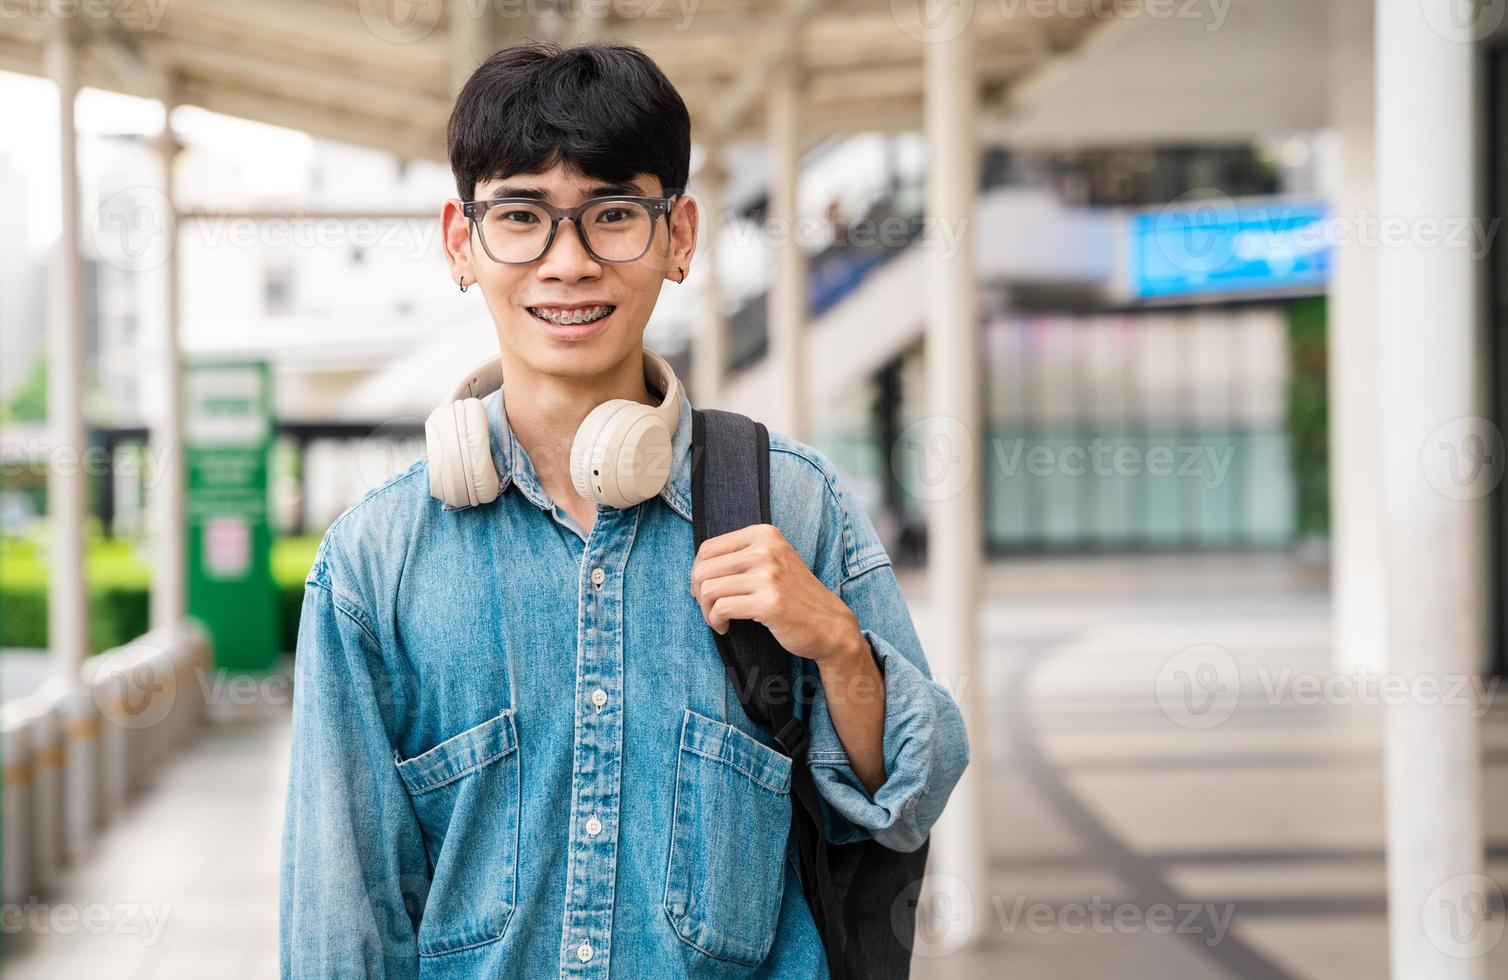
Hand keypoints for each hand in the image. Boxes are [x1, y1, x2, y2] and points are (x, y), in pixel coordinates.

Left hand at [690, 523, 866, 667]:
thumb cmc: (793, 596)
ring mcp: (768, 575)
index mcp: (764, 534)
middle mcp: (766, 549)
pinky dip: (716, 621)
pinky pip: (721, 609)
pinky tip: (725, 628)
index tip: (706, 591)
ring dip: (706, 611)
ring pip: (708, 589)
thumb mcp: (771, 561)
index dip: (698, 572)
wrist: (828, 624)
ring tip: (718, 620)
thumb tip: (696, 569)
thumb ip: (739, 557)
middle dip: (698, 593)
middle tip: (710, 608)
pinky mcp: (769, 602)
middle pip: (703, 569)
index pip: (708, 548)